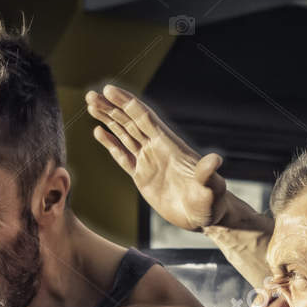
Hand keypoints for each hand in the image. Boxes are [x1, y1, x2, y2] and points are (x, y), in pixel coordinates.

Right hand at [86, 84, 227, 232]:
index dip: (127, 104)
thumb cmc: (211, 201)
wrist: (205, 216)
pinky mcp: (142, 176)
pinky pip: (123, 156)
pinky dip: (110, 143)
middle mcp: (157, 148)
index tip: (109, 90)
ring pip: (124, 134)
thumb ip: (208, 173)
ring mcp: (148, 161)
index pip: (144, 119)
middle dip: (111, 107)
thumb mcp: (211, 187)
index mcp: (169, 146)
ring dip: (108, 119)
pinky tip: (99, 132)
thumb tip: (215, 160)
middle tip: (91, 94)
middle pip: (130, 121)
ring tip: (92, 104)